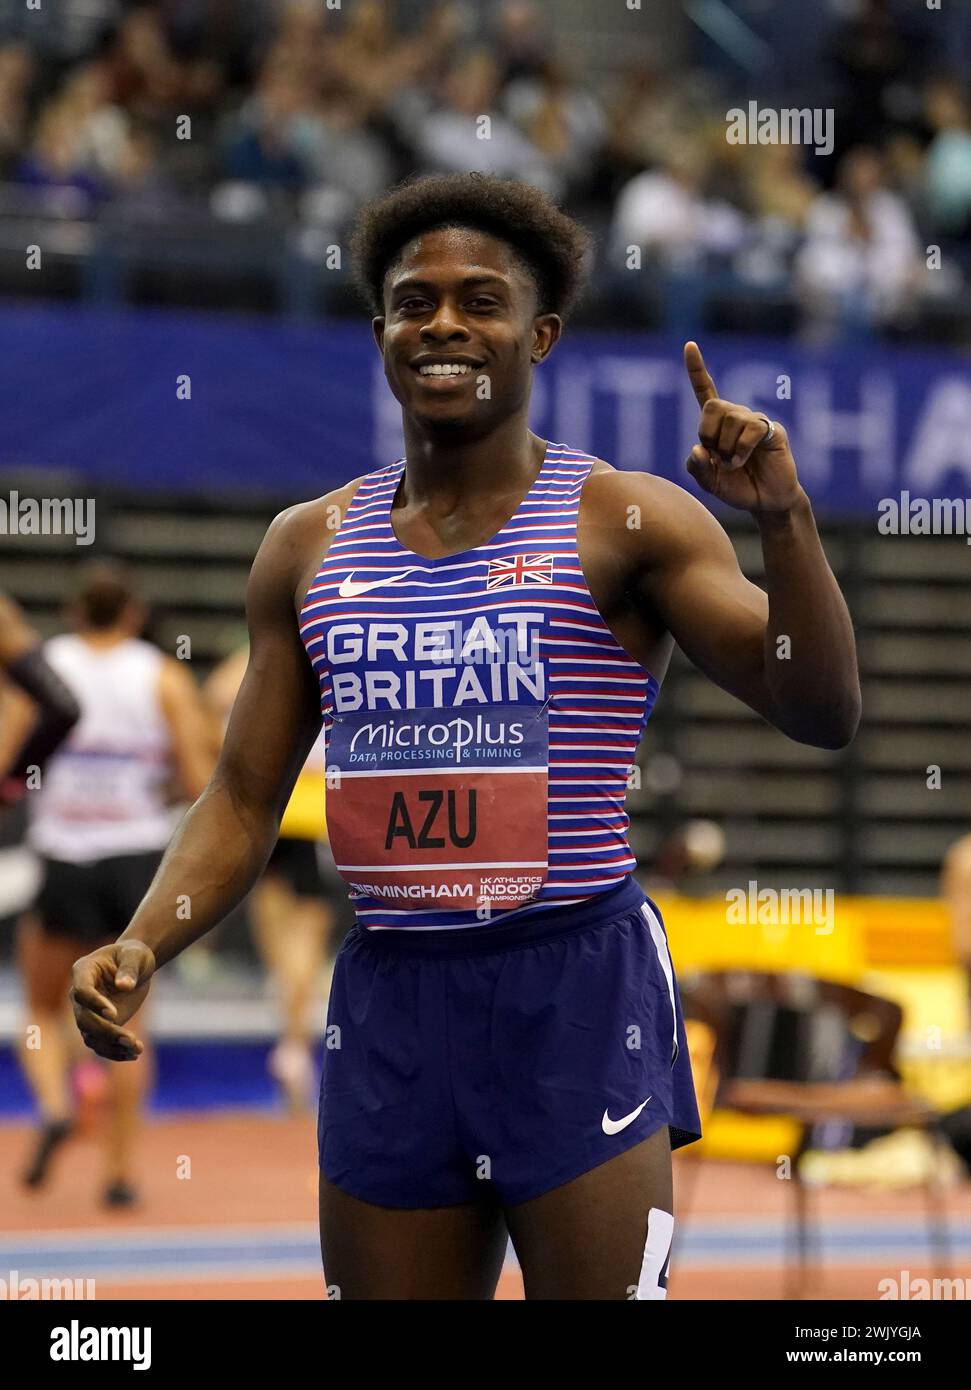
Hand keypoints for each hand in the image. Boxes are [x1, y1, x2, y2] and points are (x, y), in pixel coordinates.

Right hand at [70, 940, 155, 1060]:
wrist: (135, 966)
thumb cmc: (133, 955)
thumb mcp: (135, 955)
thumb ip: (130, 969)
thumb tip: (124, 986)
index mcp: (83, 971)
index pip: (82, 991)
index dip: (95, 1004)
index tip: (114, 1013)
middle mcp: (79, 995)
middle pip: (84, 1019)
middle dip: (105, 1031)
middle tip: (130, 1039)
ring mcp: (87, 1012)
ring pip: (90, 1036)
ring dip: (112, 1046)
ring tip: (136, 1049)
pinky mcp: (99, 1025)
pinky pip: (100, 1044)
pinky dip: (115, 1052)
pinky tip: (133, 1054)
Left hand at [683, 341, 802, 513]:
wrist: (766, 503)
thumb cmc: (739, 488)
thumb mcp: (709, 482)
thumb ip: (696, 467)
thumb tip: (698, 447)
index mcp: (718, 425)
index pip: (705, 391)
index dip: (696, 369)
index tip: (689, 345)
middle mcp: (737, 417)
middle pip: (712, 405)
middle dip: (708, 433)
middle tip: (717, 455)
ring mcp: (755, 421)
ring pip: (730, 418)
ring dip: (726, 448)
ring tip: (735, 463)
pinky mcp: (771, 430)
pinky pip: (750, 429)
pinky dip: (741, 450)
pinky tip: (745, 460)